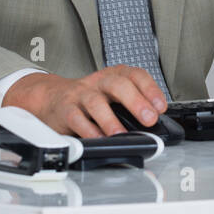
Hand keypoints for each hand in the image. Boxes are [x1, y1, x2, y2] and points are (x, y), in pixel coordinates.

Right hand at [2, 66, 167, 138]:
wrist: (52, 98)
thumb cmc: (88, 98)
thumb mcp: (111, 95)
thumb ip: (129, 105)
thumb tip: (153, 122)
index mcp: (114, 76)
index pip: (135, 75)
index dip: (150, 89)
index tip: (160, 107)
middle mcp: (98, 82)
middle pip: (118, 84)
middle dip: (136, 102)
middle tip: (148, 119)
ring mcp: (81, 95)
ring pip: (96, 102)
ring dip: (110, 120)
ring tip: (121, 135)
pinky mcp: (66, 110)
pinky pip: (77, 119)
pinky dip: (89, 131)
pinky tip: (98, 139)